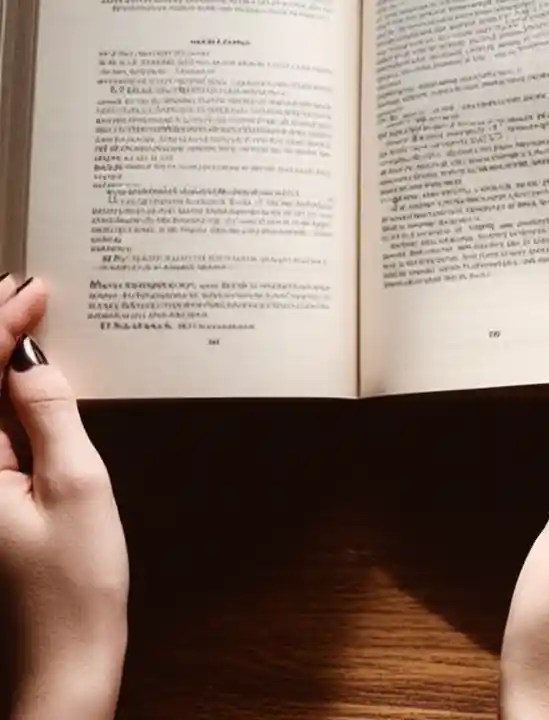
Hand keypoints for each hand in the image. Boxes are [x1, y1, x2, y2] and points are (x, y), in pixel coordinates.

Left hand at [0, 277, 128, 719]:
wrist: (66, 654)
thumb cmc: (72, 584)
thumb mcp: (75, 486)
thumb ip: (49, 415)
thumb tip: (30, 358)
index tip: (32, 289)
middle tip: (28, 289)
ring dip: (0, 359)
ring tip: (30, 318)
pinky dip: (9, 396)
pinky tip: (32, 377)